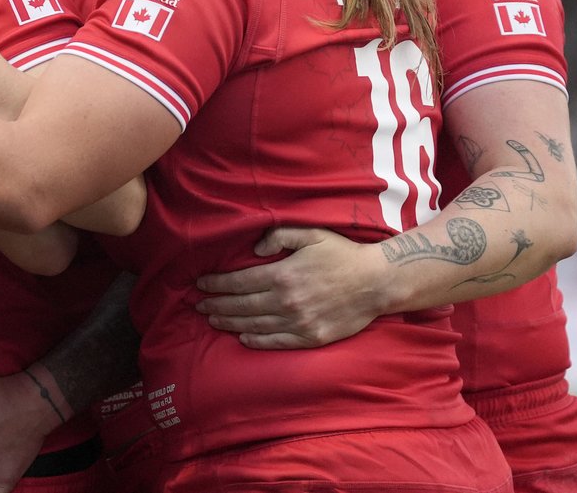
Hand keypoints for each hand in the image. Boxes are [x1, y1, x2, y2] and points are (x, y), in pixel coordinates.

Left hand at [194, 227, 389, 348]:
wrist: (377, 283)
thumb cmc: (343, 255)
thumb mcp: (311, 234)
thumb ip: (279, 235)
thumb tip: (254, 250)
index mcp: (283, 275)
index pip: (239, 282)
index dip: (217, 284)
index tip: (201, 284)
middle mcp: (287, 302)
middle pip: (242, 306)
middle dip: (217, 304)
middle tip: (198, 305)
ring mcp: (299, 323)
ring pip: (254, 325)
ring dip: (230, 323)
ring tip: (213, 319)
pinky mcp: (311, 338)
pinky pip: (276, 342)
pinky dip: (256, 341)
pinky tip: (242, 337)